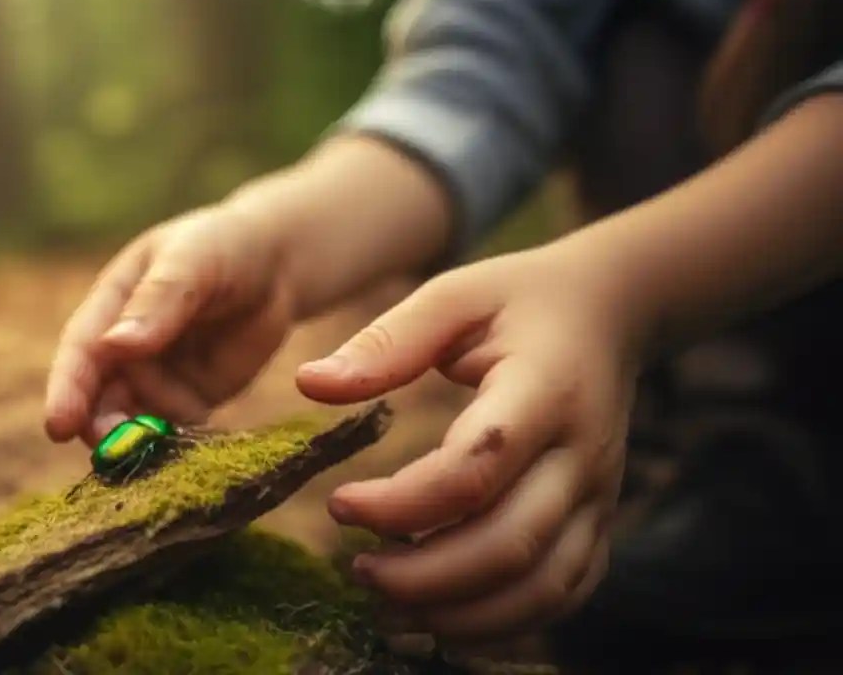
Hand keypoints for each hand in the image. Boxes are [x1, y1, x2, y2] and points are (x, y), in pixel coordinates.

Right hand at [45, 202, 294, 444]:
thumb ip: (158, 301)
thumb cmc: (222, 245)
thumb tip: (114, 346)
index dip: (67, 391)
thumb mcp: (191, 261)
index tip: (58, 426)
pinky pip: (176, 433)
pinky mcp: (189, 402)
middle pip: (99, 398)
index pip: (80, 354)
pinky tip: (187, 460)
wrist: (275, 263)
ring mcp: (156, 379)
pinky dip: (175, 450)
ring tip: (153, 455)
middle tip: (110, 451)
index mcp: (109, 308)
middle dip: (99, 426)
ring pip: (134, 422)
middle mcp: (123, 350)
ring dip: (137, 443)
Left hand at [298, 246, 640, 640]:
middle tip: (357, 569)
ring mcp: (599, 497)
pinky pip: (562, 594)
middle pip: (509, 546)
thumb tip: (309, 384)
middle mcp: (580, 456)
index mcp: (544, 392)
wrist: (610, 312)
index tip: (339, 505)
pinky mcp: (600, 522)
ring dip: (461, 614)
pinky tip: (440, 614)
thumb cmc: (518, 301)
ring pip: (540, 588)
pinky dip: (503, 621)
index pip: (476, 470)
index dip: (402, 504)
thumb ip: (385, 342)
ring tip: (388, 604)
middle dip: (424, 577)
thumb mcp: (452, 297)